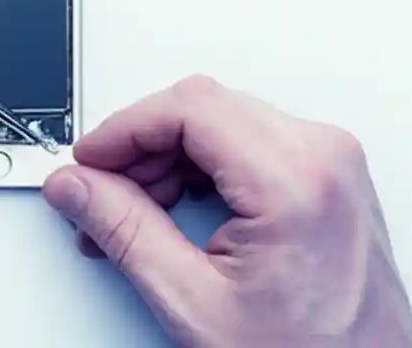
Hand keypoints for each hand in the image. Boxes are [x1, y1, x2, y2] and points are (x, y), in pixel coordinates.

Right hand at [43, 76, 411, 346]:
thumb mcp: (195, 302)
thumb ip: (125, 232)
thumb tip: (79, 186)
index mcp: (295, 180)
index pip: (190, 108)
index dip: (126, 129)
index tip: (90, 159)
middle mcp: (323, 157)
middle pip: (204, 108)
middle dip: (142, 147)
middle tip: (102, 192)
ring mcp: (331, 163)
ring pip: (223, 121)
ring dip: (168, 158)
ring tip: (134, 215)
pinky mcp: (328, 175)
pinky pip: (250, 142)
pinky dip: (203, 167)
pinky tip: (174, 209)